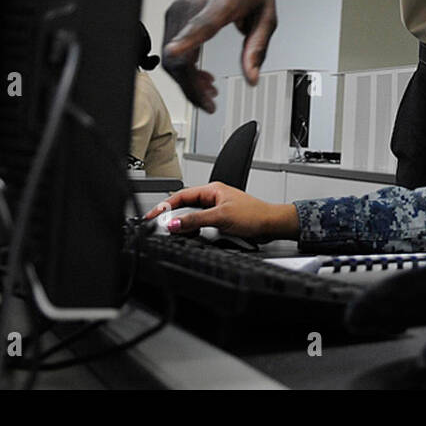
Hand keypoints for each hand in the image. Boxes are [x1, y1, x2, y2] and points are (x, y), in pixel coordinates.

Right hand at [144, 183, 299, 239]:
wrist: (272, 225)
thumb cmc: (254, 215)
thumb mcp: (220, 218)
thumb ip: (195, 220)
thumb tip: (174, 223)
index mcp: (212, 189)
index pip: (181, 195)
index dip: (165, 206)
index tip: (153, 215)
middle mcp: (213, 197)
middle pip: (185, 206)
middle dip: (174, 216)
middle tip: (163, 227)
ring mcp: (217, 209)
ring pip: (192, 216)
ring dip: (185, 224)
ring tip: (178, 231)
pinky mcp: (221, 220)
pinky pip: (201, 224)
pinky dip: (194, 230)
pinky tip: (193, 235)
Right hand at [161, 0, 278, 110]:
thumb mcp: (267, 17)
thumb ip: (257, 48)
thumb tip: (251, 78)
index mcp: (223, 0)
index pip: (202, 22)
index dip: (188, 39)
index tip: (176, 51)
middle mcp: (195, 3)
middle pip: (181, 51)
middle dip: (191, 85)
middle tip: (210, 102)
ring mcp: (180, 8)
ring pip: (171, 56)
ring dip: (187, 80)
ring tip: (209, 91)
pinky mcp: (174, 13)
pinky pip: (171, 49)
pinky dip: (184, 68)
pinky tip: (201, 76)